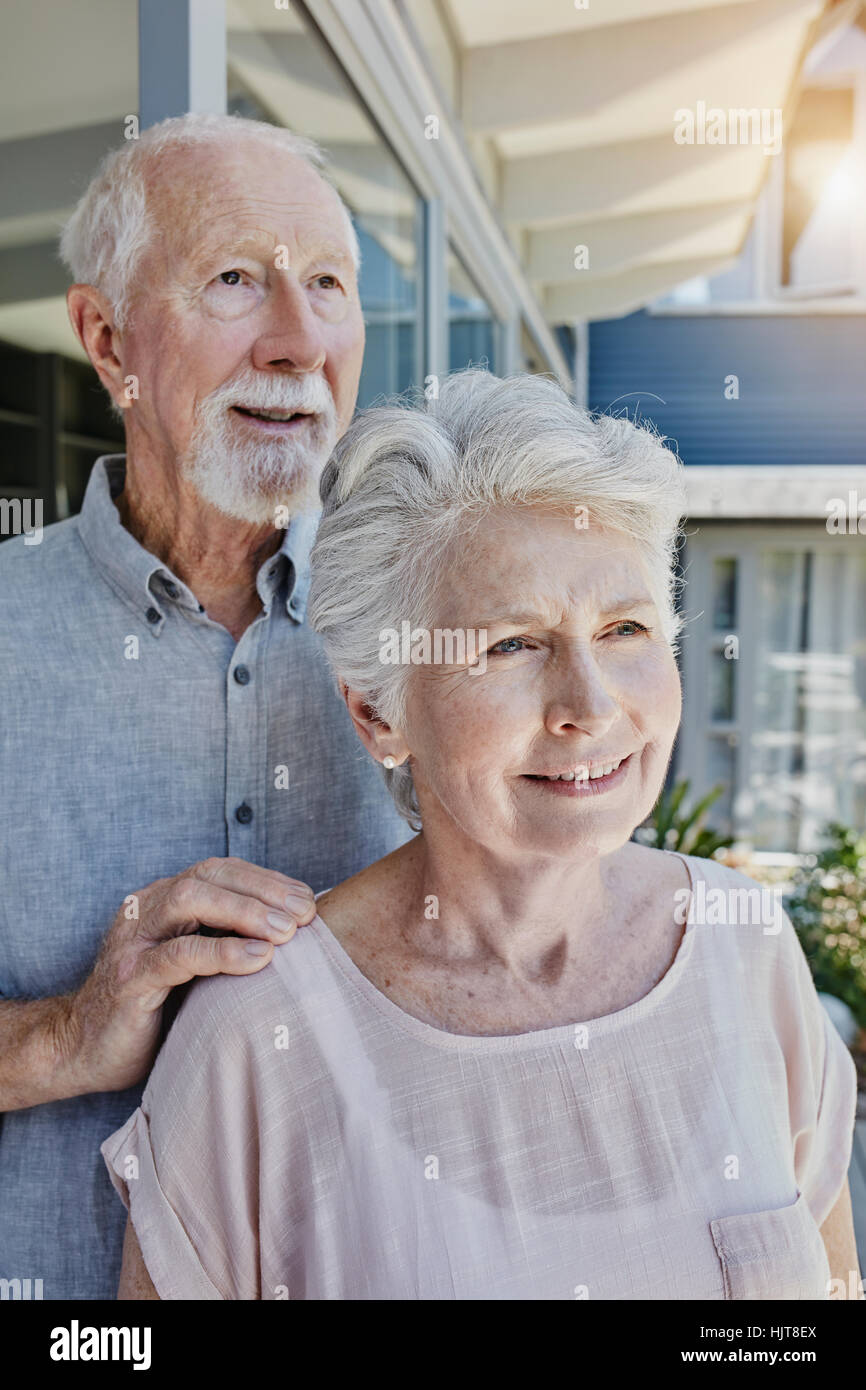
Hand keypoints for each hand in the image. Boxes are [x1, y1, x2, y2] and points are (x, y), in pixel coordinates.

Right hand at [61, 858, 316, 1094]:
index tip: (306, 898)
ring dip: (245, 912)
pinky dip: (223, 952)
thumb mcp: (192, 965)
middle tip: (305, 913)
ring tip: (286, 932)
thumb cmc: (150, 1007)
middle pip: (208, 876)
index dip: (266, 879)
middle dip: (262, 890)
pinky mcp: (128, 980)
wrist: (81, 1050)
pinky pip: (178, 955)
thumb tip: (292, 931)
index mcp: (161, 901)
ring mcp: (133, 943)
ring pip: (190, 902)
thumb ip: (223, 939)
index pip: (219, 870)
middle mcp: (145, 911)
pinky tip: (259, 958)